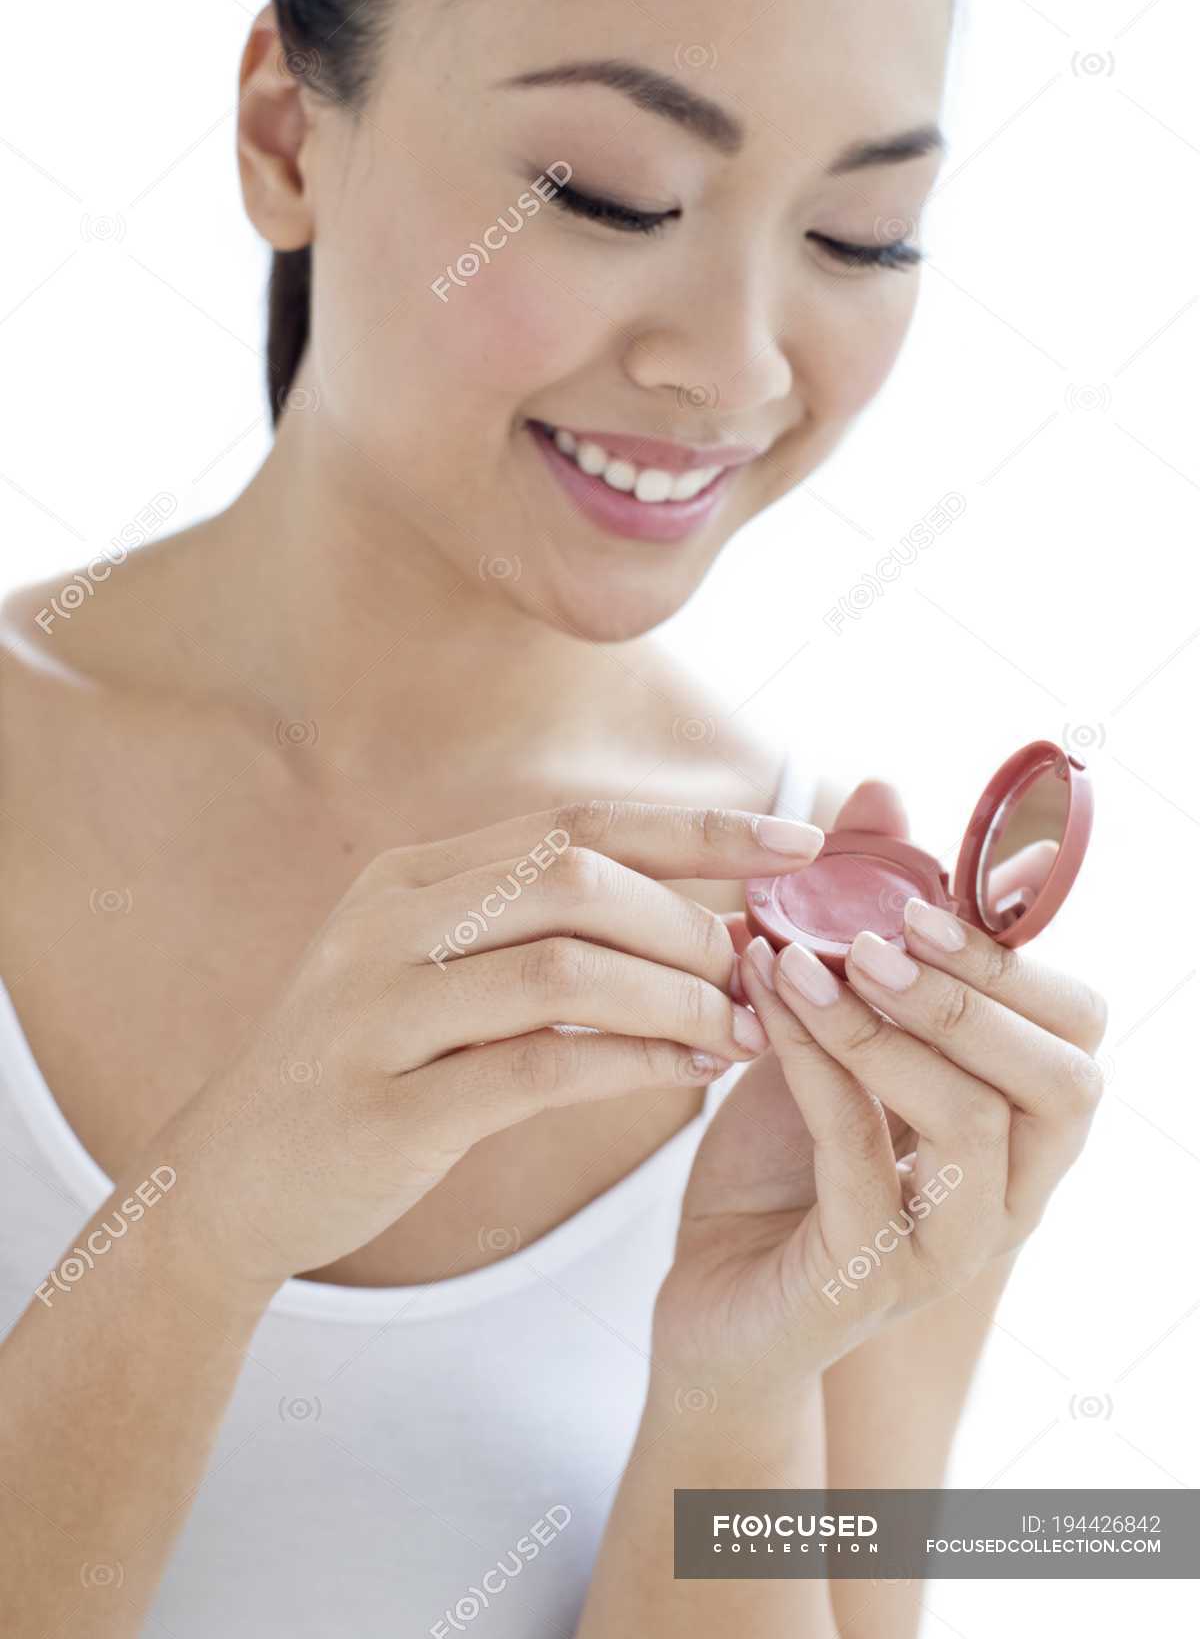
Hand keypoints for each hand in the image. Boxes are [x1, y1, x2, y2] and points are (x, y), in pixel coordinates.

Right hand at [157, 798, 823, 1300]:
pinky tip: (692, 1077)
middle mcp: (389, 924)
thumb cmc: (365, 1070)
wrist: (231, 1178)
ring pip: (562, 968)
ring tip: (744, 1028)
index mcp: (411, 877)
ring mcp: (378, 1013)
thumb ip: (536, 933)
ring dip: (677, 996)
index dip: (698, 828)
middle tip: (764, 968)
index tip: (799, 841)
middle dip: (691, 921)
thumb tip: (699, 915)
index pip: (576, 824)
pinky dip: (633, 1065)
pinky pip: (538, 1067)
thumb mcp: (432, 972)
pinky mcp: (386, 1108)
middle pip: (574, 880)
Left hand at [652, 787, 1106, 1419]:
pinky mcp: (869, 1279)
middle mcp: (1012, 1188)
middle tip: (880, 937)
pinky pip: (860, 1161)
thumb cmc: (783, 1162)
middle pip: (1064, 1080)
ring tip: (802, 959)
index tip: (924, 899)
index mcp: (1019, 1122)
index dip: (1013, 958)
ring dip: (883, 1024)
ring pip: (971, 1120)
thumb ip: (862, 920)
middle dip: (973, 993)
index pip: (1078, 1030)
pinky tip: (764, 1005)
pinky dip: (813, 1067)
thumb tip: (882, 789)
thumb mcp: (827, 1028)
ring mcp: (951, 1244)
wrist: (714, 1302)